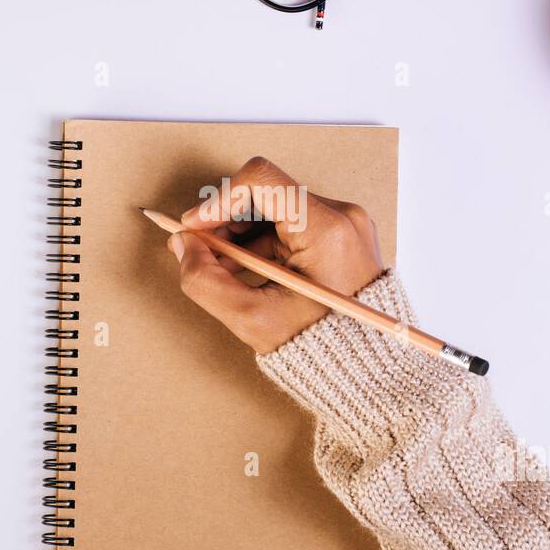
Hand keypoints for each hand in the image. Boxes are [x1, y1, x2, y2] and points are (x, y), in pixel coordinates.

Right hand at [167, 157, 384, 353]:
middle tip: (199, 251)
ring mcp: (344, 224)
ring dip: (241, 234)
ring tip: (221, 270)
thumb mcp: (253, 319)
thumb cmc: (321, 349)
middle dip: (225, 220)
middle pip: (266, 193)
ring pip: (275, 210)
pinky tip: (246, 271)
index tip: (193, 228)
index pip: (262, 181)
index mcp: (327, 230)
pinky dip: (262, 243)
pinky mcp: (340, 235)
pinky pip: (291, 225)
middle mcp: (341, 216)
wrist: (367, 368)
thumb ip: (206, 281)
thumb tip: (182, 245)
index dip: (218, 200)